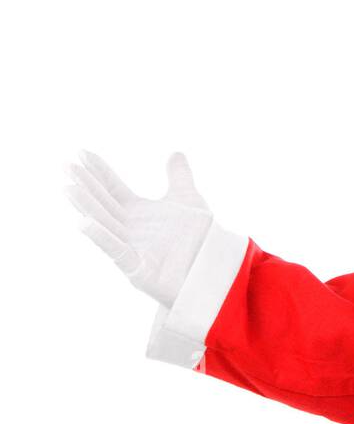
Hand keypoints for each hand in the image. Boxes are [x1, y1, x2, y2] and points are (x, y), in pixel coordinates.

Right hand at [65, 151, 213, 308]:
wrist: (217, 271)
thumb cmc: (201, 240)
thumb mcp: (189, 201)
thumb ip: (179, 177)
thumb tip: (175, 152)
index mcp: (139, 213)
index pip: (113, 188)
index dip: (99, 171)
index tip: (82, 152)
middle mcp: (131, 229)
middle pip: (104, 204)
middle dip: (86, 185)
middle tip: (67, 166)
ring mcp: (132, 249)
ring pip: (105, 225)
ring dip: (87, 207)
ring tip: (69, 188)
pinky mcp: (138, 270)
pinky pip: (118, 252)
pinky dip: (102, 238)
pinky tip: (85, 222)